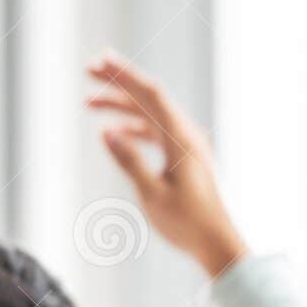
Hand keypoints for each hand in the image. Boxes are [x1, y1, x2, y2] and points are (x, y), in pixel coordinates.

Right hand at [86, 53, 247, 275]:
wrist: (218, 245)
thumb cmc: (188, 223)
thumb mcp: (152, 194)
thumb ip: (129, 162)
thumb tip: (106, 133)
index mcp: (181, 140)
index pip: (151, 95)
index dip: (125, 75)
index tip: (99, 61)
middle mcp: (187, 137)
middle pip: (150, 99)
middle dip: (119, 83)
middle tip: (88, 71)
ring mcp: (188, 146)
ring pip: (151, 116)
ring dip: (122, 107)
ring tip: (90, 104)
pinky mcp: (186, 158)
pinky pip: (157, 133)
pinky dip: (135, 128)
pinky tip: (115, 133)